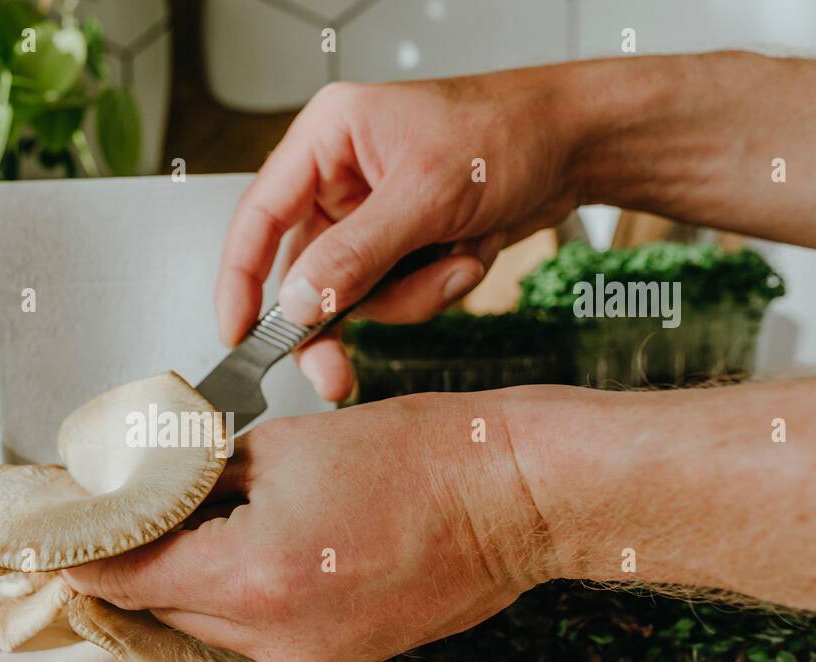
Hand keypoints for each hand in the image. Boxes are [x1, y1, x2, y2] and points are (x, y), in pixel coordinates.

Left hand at [63, 393, 550, 661]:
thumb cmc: (416, 457)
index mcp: (251, 577)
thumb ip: (196, 477)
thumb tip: (144, 488)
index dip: (78, 557)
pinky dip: (230, 600)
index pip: (127, 577)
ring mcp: (309, 656)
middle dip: (128, 565)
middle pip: (159, 609)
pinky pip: (254, 637)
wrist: (510, 497)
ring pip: (204, 627)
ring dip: (179, 584)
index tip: (46, 543)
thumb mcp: (281, 446)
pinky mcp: (337, 657)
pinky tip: (233, 556)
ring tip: (170, 533)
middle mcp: (275, 636)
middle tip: (107, 522)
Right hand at [216, 72, 582, 400]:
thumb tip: (294, 303)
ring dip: (409, 297)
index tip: (237, 336)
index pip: (258, 216)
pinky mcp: (399, 244)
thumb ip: (355, 254)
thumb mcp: (427, 194)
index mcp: (326, 140)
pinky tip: (468, 253)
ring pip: (353, 295)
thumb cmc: (509, 132)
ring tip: (458, 260)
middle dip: (336, 319)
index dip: (238, 280)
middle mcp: (338, 178)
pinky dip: (433, 289)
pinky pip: (394, 296)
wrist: (578, 143)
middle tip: (334, 376)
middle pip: (302, 272)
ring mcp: (369, 216)